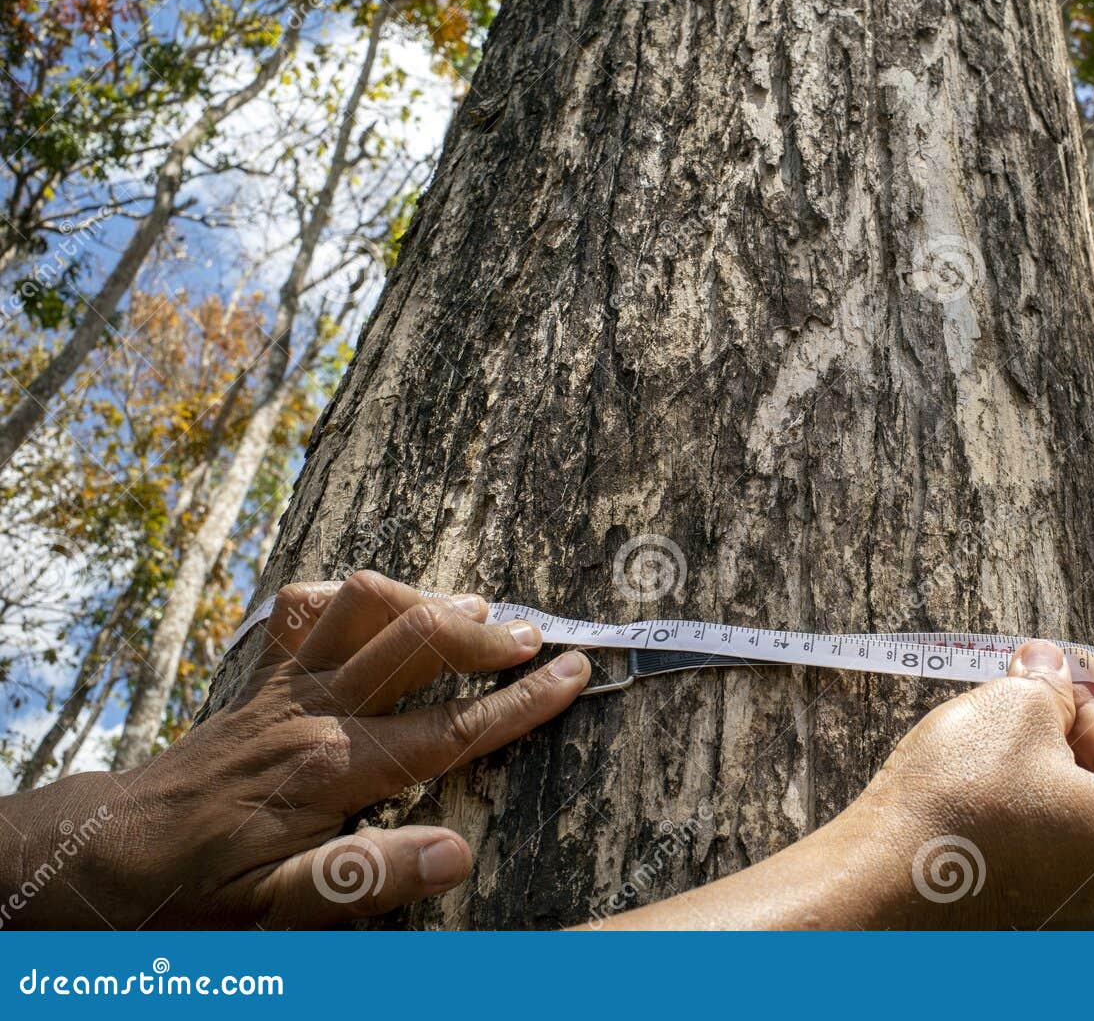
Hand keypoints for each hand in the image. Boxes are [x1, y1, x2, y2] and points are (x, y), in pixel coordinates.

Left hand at [0, 571, 590, 927]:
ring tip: (481, 612)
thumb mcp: (272, 912)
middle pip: (416, 641)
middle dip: (489, 635)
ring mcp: (283, 684)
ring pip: (365, 604)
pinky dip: (353, 596)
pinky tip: (385, 610)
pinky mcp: (263, 676)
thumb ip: (363, 878)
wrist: (104, 855)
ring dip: (429, 600)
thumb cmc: (193, 891)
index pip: (447, 728)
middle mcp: (310, 711)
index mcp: (327, 770)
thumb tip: (456, 853)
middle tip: (541, 641)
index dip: (519, 703)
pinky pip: (308, 607)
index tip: (575, 676)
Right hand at [855, 639, 1093, 927]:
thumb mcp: (1018, 713)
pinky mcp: (1042, 918)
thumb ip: (1054, 685)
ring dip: (1074, 760)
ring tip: (1019, 712)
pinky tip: (1000, 757)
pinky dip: (1050, 799)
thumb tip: (1048, 664)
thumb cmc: (959, 808)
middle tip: (1055, 687)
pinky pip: (1071, 850)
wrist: (875, 891)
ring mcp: (1089, 918)